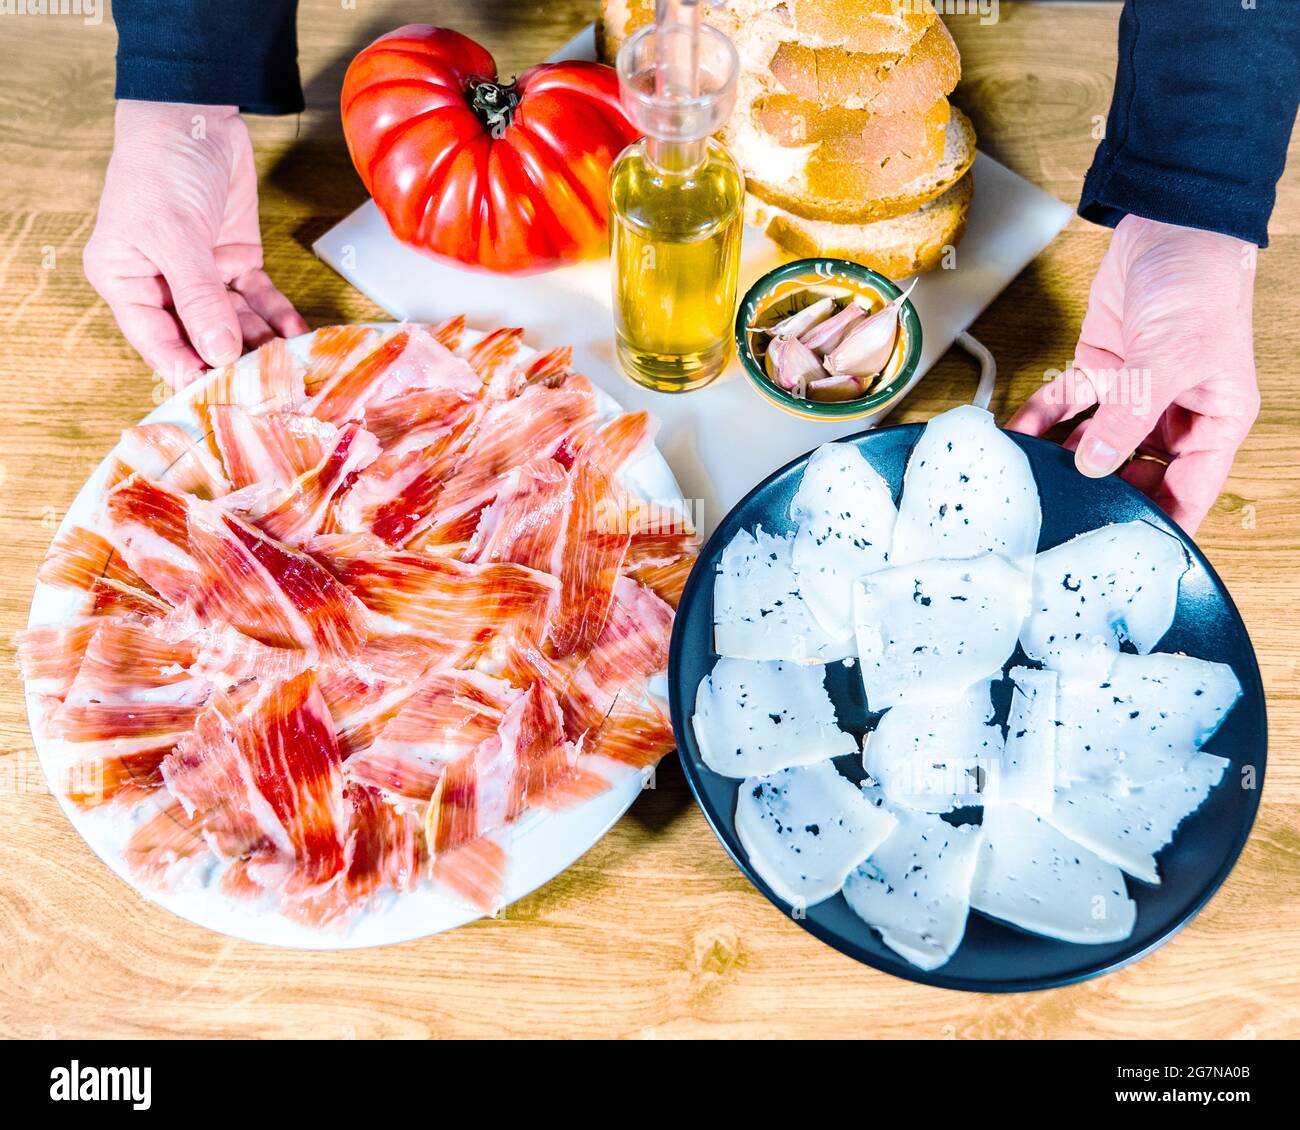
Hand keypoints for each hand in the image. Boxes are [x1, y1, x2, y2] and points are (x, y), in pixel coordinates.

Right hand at [84, 100, 307, 387]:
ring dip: (263, 344)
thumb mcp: (173, 233)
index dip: (189, 372)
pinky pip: (260, 300)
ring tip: (292, 368)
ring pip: (236, 324)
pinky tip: (300, 335)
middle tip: (269, 389)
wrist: (195, 114)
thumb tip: (218, 353)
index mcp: (127, 282)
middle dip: (235, 363)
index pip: (158, 343)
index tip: (222, 398)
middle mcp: (163, 285)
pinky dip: (280, 317)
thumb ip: (198, 296)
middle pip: (200, 339)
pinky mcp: (236, 261)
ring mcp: (202, 276)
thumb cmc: (161, 166)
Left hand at [1008, 214, 1258, 532]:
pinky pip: (1067, 404)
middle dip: (1103, 493)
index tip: (1129, 553)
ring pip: (1095, 441)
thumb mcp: (1170, 359)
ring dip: (1064, 458)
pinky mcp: (1101, 368)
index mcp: (1216, 419)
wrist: (1170, 225)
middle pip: (1138, 470)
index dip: (1163, 522)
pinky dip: (1040, 418)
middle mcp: (1176, 411)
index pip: (1191, 488)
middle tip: (1064, 520)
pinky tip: (1015, 436)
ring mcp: (1135, 391)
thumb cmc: (1200, 286)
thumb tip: (1095, 464)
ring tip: (1032, 483)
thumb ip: (1130, 416)